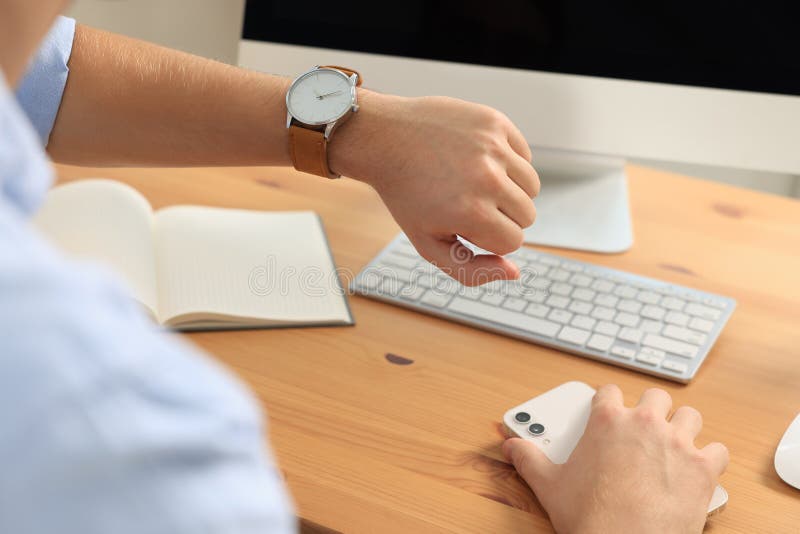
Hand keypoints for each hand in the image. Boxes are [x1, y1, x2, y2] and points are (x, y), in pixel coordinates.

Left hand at [329, 91, 538, 285]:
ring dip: (510, 190)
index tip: (464, 224)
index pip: (513, 241)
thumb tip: (515, 272)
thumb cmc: (406, 196)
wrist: (384, 139)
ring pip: (532, 186)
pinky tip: (479, 161)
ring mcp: (493, 147)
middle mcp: (487, 178)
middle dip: (501, 216)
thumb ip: (472, 271)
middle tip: (468, 202)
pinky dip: (509, 163)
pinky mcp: (495, 122)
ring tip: (476, 183)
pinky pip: (525, 156)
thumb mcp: (428, 244)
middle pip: (527, 215)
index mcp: (472, 213)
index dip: (488, 238)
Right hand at [503, 385, 728, 533]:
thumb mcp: (549, 485)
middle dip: (651, 409)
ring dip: (684, 427)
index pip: (609, 391)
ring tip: (674, 444)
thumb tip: (510, 447)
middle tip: (643, 428)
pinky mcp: (703, 469)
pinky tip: (700, 469)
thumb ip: (528, 459)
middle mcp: (644, 423)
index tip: (609, 409)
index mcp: (606, 422)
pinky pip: (718, 451)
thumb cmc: (589, 516)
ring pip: (691, 417)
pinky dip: (711, 459)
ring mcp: (677, 444)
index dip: (608, 399)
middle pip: (656, 397)